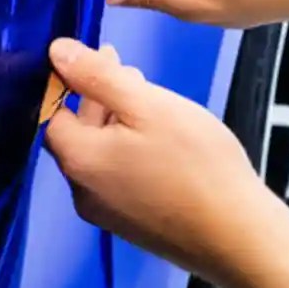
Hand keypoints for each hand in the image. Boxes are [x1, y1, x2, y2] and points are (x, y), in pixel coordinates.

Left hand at [42, 38, 282, 282]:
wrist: (239, 238)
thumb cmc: (196, 164)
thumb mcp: (146, 105)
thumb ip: (97, 76)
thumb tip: (55, 50)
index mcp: (78, 160)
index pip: (49, 111)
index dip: (66, 80)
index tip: (95, 56)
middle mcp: (82, 191)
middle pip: (75, 133)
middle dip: (95, 96)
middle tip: (123, 67)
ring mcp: (106, 213)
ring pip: (98, 154)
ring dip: (113, 121)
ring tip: (144, 95)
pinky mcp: (132, 224)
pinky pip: (117, 176)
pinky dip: (127, 148)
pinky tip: (157, 137)